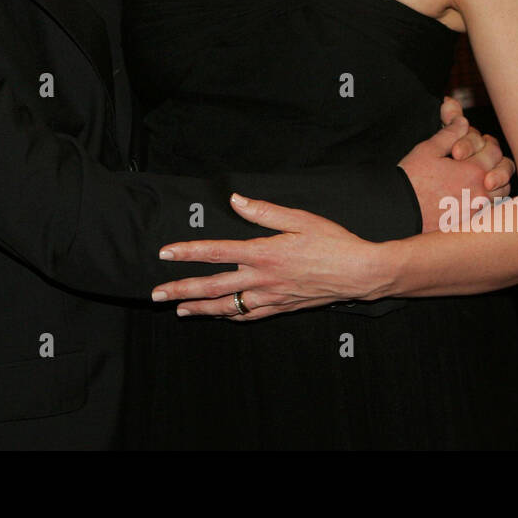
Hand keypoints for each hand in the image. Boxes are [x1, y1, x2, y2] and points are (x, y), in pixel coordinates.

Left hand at [151, 194, 383, 320]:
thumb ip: (264, 211)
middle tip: (157, 293)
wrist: (360, 273)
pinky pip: (249, 316)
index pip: (216, 253)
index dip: (188, 253)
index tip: (165, 253)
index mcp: (263, 253)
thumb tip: (236, 200)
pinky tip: (219, 316)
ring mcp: (271, 296)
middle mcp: (262, 279)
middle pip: (213, 287)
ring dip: (200, 308)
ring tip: (179, 309)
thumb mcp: (300, 218)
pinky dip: (230, 316)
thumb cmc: (333, 242)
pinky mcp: (282, 307)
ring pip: (227, 307)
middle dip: (181, 290)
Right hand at [400, 97, 513, 230]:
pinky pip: (491, 211)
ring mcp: (477, 211)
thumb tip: (463, 121)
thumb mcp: (427, 150)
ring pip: (502, 194)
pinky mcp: (470, 224)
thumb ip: (449, 133)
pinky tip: (475, 196)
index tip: (482, 142)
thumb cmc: (411, 179)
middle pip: (505, 174)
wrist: (399, 212)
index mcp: (473, 171)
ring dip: (496, 183)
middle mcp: (481, 193)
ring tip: (483, 178)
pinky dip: (489, 201)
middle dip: (498, 162)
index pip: (495, 152)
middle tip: (486, 159)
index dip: (489, 143)